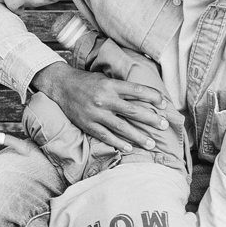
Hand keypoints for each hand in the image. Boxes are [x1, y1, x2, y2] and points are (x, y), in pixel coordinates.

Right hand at [32, 62, 171, 153]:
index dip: (153, 97)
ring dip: (138, 136)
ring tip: (151, 144)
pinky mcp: (88, 124)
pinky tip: (129, 148)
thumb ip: (121, 87)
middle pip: (133, 111)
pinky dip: (118, 142)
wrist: (61, 85)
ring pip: (121, 127)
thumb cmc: (86, 81)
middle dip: (151, 119)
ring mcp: (95, 113)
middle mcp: (104, 99)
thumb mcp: (105, 78)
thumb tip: (144, 96)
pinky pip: (105, 136)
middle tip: (164, 126)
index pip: (137, 90)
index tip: (164, 104)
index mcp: (111, 85)